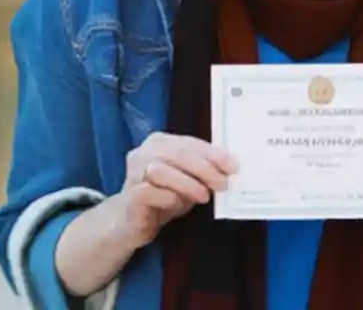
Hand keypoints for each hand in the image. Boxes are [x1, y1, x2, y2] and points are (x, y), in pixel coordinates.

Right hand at [116, 132, 237, 247]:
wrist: (131, 221)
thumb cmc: (163, 197)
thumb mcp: (188, 181)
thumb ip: (204, 172)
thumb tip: (230, 171)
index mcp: (160, 142)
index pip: (190, 143)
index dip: (213, 154)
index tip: (233, 166)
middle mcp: (144, 152)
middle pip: (177, 154)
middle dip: (204, 168)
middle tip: (222, 183)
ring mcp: (133, 173)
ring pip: (161, 170)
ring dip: (187, 183)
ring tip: (204, 196)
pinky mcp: (129, 195)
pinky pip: (148, 191)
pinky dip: (167, 197)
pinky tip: (177, 204)